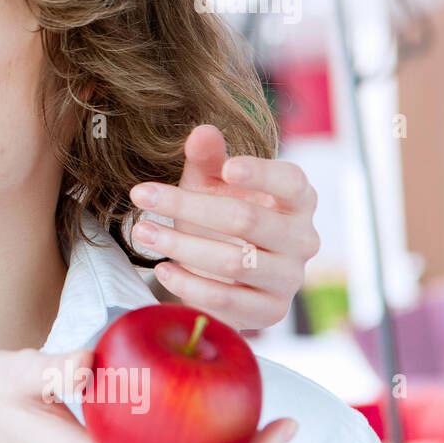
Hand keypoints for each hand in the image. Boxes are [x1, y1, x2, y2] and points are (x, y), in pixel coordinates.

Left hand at [129, 125, 320, 329]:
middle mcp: (302, 239)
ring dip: (180, 246)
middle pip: (247, 220)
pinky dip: (188, 284)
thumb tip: (202, 131)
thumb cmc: (219, 218)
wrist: (222, 274)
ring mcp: (288, 279)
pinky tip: (163, 268)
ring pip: (232, 261)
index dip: (262, 173)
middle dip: (188, 207)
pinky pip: (225, 299)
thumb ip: (207, 159)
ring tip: (143, 232)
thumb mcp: (209, 185)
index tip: (227, 169)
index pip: (291, 182)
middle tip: (141, 195)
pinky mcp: (268, 311)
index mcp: (298, 200)